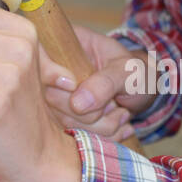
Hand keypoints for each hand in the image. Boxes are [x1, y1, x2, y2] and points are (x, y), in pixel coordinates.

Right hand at [38, 26, 153, 142]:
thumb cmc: (136, 72)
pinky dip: (101, 136)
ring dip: (98, 126)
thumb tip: (77, 104)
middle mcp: (55, 70)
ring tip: (122, 115)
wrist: (143, 91)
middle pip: (49, 96)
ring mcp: (58, 95)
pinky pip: (75, 133)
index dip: (50, 74)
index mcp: (64, 45)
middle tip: (115, 106)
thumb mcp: (128, 71)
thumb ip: (105, 82)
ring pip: (63, 119)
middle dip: (87, 111)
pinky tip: (120, 127)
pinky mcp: (65, 117)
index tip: (74, 85)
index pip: (38, 57)